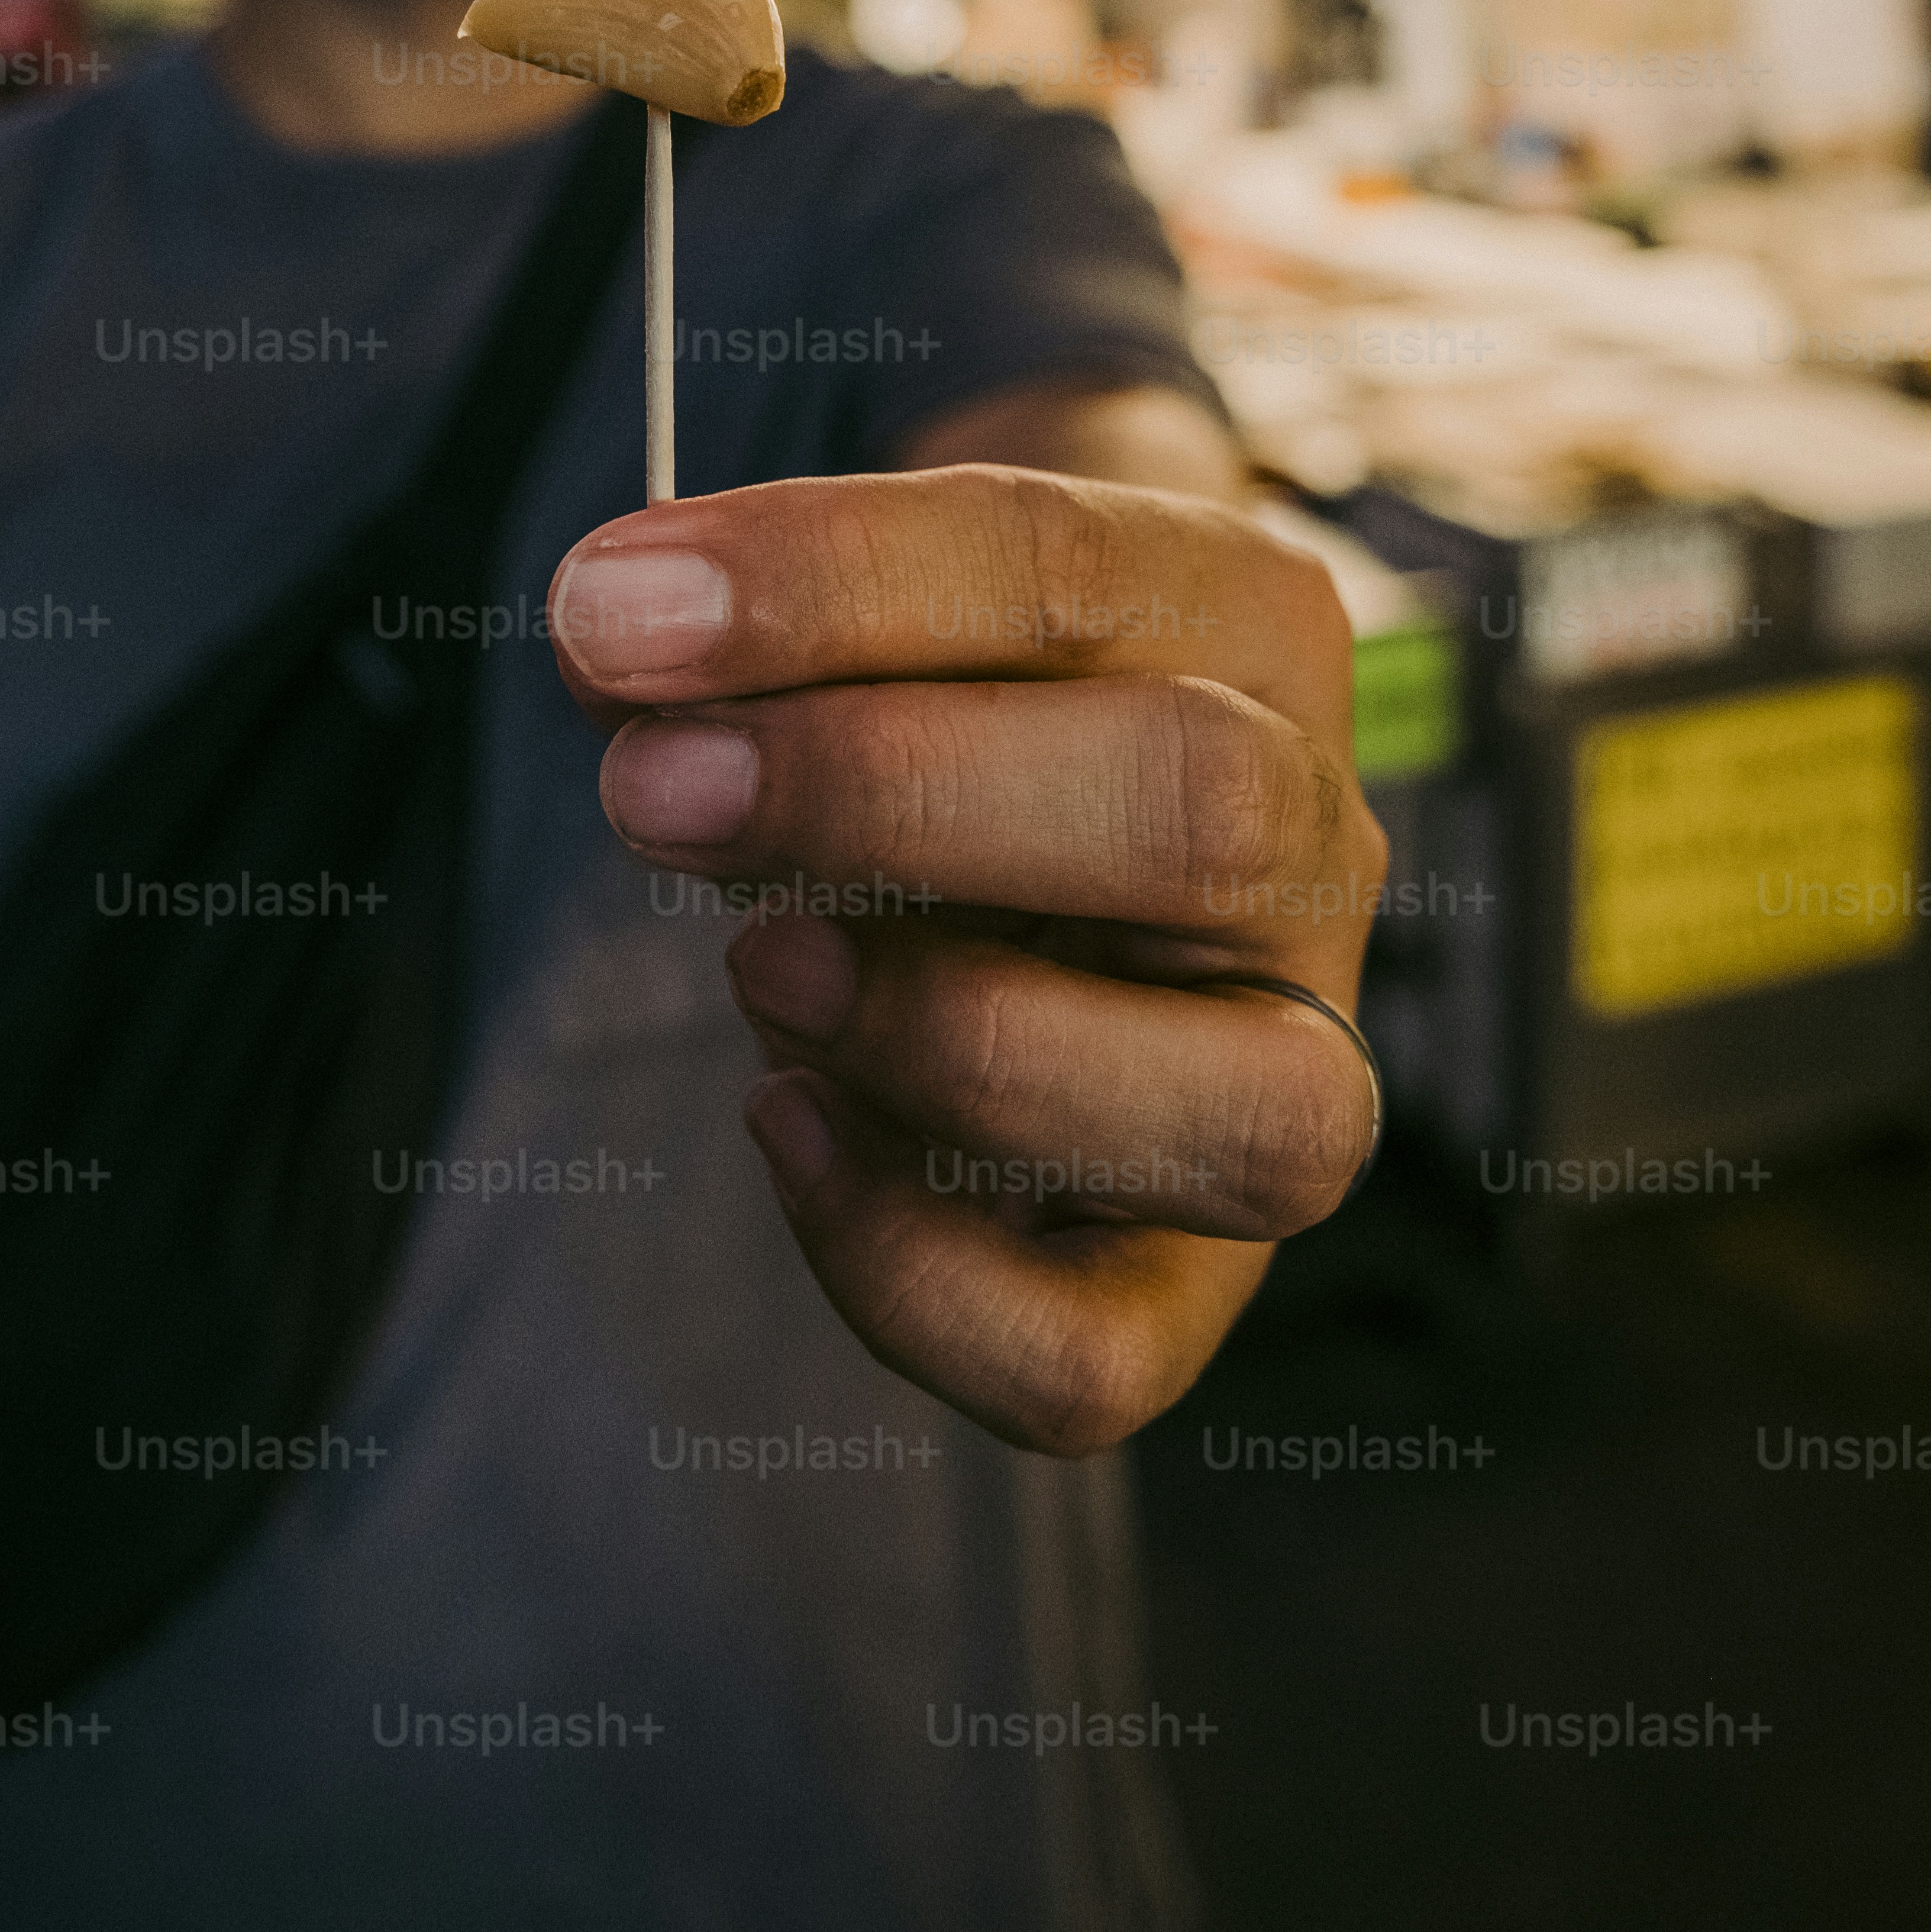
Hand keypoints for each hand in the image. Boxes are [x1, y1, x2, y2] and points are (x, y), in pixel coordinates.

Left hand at [548, 467, 1384, 1456]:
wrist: (1026, 845)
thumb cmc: (940, 709)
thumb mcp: (871, 623)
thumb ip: (748, 634)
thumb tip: (614, 645)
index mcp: (1250, 626)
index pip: (1076, 574)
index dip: (835, 589)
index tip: (614, 613)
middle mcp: (1316, 850)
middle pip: (1206, 813)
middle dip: (890, 796)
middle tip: (652, 790)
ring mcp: (1284, 1079)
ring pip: (1245, 1116)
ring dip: (953, 1040)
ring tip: (752, 970)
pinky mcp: (1184, 1283)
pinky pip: (1096, 1357)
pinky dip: (913, 1271)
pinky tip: (785, 1129)